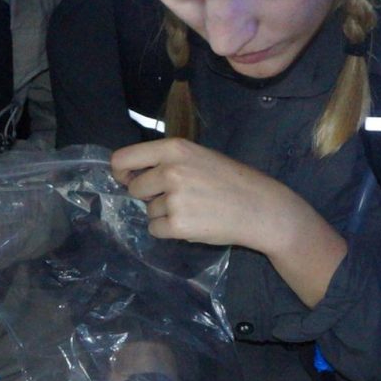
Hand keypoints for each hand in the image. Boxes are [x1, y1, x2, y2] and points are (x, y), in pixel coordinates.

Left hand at [112, 139, 345, 306]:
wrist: (260, 208)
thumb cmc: (230, 181)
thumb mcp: (198, 157)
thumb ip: (166, 162)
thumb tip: (130, 176)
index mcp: (174, 149)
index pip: (123, 159)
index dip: (120, 172)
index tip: (125, 179)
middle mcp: (170, 171)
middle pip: (134, 188)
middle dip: (149, 196)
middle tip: (178, 197)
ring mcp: (173, 198)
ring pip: (148, 211)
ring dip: (163, 214)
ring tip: (194, 209)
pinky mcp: (177, 224)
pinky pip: (155, 230)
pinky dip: (169, 231)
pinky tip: (192, 223)